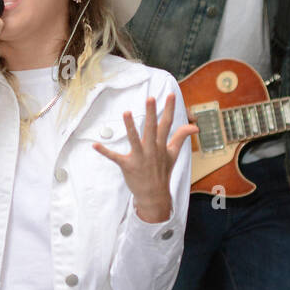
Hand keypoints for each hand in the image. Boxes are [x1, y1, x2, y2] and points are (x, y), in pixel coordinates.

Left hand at [93, 95, 196, 223]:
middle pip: (151, 128)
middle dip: (151, 113)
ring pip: (134, 139)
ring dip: (130, 126)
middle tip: (150, 98)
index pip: (167, 124)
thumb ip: (180, 137)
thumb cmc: (162, 171)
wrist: (154, 195)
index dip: (169, 109)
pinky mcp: (128, 166)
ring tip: (126, 112)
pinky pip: (115, 157)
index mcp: (161, 145)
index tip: (170, 95)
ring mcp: (140, 158)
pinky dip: (104, 151)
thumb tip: (195, 127)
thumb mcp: (173, 154)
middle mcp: (151, 150)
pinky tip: (94, 145)